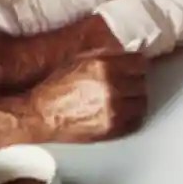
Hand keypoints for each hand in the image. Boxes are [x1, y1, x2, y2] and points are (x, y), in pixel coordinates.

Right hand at [28, 53, 147, 143]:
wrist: (40, 114)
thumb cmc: (55, 88)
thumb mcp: (80, 60)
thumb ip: (106, 56)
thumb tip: (127, 55)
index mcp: (104, 66)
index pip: (140, 62)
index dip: (135, 65)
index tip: (134, 68)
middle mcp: (111, 87)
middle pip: (142, 82)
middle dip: (134, 82)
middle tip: (125, 84)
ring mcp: (113, 110)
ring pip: (141, 102)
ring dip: (134, 100)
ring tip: (123, 98)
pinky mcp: (112, 128)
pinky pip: (135, 121)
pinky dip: (131, 117)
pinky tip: (121, 112)